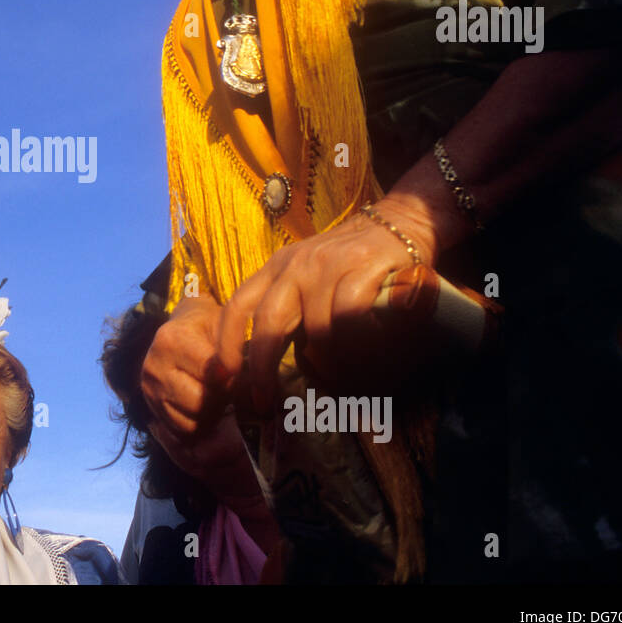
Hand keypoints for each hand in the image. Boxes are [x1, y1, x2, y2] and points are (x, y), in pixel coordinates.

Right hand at [140, 295, 230, 438]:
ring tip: (218, 394)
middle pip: (200, 403)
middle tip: (229, 386)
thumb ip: (235, 349)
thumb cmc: (208, 326)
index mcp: (172, 341)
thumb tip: (254, 382)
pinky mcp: (151, 408)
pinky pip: (182, 430)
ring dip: (212, 413)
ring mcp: (149, 390)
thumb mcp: (224, 324)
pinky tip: (205, 405)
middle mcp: (154, 367)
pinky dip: (199, 423)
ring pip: (192, 421)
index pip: (211, 375)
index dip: (232, 377)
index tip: (239, 371)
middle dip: (222, 398)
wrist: (180, 329)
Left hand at [217, 196, 436, 410]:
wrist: (397, 222)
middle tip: (265, 400)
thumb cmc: (348, 262)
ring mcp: (328, 264)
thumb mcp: (308, 278)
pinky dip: (357, 338)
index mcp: (276, 268)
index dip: (226, 344)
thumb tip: (269, 368)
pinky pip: (351, 315)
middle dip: (263, 367)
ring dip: (327, 360)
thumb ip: (291, 311)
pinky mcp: (362, 265)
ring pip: (317, 327)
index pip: (238, 306)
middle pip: (268, 322)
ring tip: (335, 376)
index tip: (224, 378)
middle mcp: (296, 264)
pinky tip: (365, 345)